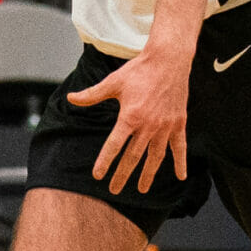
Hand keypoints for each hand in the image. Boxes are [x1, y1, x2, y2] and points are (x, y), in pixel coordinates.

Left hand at [68, 44, 190, 193]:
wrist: (168, 60)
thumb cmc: (139, 70)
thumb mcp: (113, 82)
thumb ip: (92, 95)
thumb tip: (71, 98)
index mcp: (130, 117)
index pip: (114, 145)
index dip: (105, 162)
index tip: (98, 176)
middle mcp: (148, 126)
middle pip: (133, 157)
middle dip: (123, 175)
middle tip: (114, 190)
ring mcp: (165, 126)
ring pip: (155, 157)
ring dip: (148, 175)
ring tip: (142, 189)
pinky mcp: (179, 124)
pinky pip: (179, 148)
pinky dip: (180, 163)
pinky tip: (180, 177)